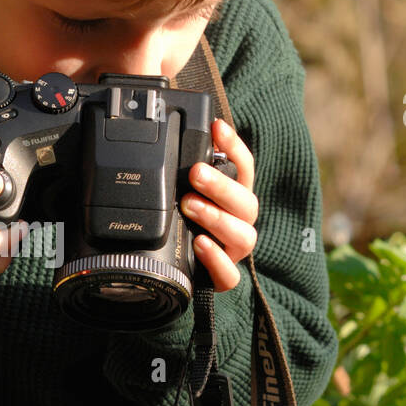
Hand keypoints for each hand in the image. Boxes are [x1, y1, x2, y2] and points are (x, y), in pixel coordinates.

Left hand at [179, 117, 257, 291]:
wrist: (171, 270)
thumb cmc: (176, 225)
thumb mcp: (174, 194)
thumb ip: (176, 172)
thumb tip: (159, 138)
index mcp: (231, 198)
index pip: (243, 167)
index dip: (234, 146)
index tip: (217, 126)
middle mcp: (238, 222)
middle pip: (246, 202)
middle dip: (221, 186)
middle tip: (196, 173)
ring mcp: (232, 251)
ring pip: (243, 235)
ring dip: (217, 218)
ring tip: (190, 206)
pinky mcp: (222, 278)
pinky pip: (230, 275)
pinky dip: (217, 259)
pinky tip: (200, 245)